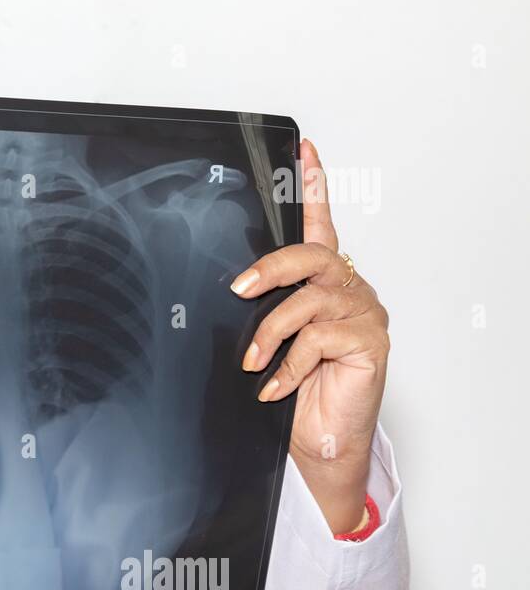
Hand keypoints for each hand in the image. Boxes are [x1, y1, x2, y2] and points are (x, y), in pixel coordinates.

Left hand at [229, 139, 389, 534]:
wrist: (316, 440)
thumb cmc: (289, 390)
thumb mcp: (264, 343)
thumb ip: (257, 311)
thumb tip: (219, 292)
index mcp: (321, 282)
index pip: (319, 225)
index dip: (314, 186)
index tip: (305, 148)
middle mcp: (346, 290)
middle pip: (311, 257)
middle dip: (270, 270)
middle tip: (239, 290)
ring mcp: (362, 315)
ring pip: (311, 300)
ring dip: (271, 331)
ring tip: (252, 362)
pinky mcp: (370, 344)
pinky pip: (321, 340)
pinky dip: (289, 365)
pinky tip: (274, 386)